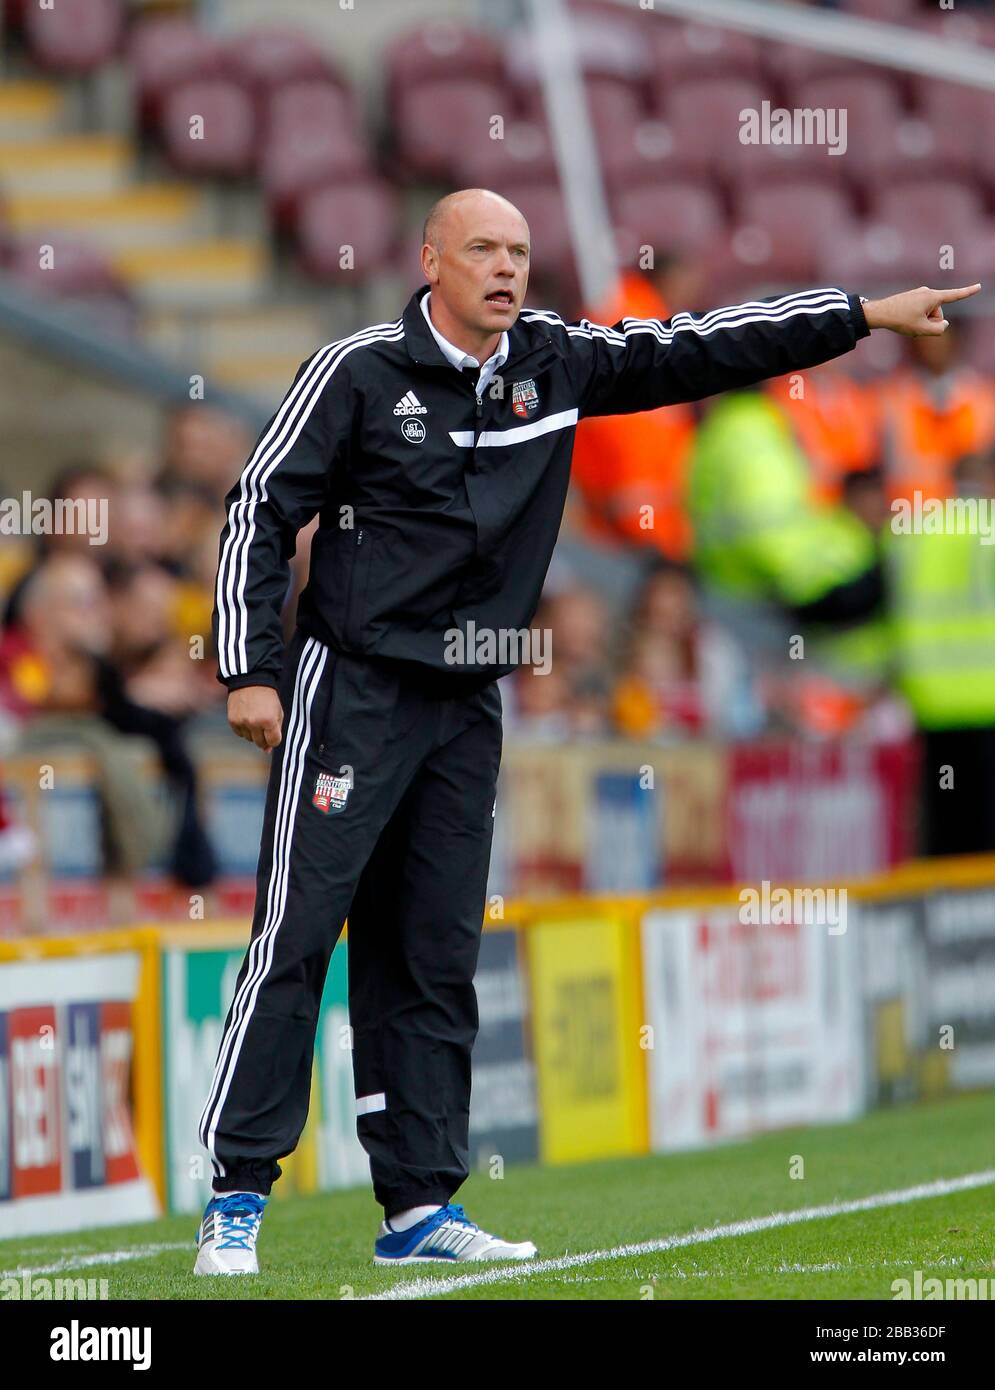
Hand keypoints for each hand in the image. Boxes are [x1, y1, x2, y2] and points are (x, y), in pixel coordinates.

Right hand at [227, 685, 282, 751]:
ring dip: (253, 732)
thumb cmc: (268, 697)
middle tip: (264, 725)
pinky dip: (244, 729)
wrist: (250, 680)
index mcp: (269, 720)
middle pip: (261, 743)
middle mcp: (255, 723)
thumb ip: (276, 731)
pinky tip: (246, 717)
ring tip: (255, 717)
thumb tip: (267, 751)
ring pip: (249, 739)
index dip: (275, 738)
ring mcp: (242, 722)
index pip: (273, 742)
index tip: (274, 731)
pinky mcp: (232, 720)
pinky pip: (239, 733)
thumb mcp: (278, 711)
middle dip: (264, 737)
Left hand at [862, 283, 980, 335]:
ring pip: (928, 314)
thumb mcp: (922, 330)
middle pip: (938, 314)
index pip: (955, 295)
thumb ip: (938, 330)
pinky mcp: (913, 298)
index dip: (968, 292)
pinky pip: (920, 312)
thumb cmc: (900, 320)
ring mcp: (919, 294)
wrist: (879, 312)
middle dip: (930, 323)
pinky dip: (915, 319)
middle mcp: (928, 292)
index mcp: (933, 297)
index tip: (979, 286)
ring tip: (907, 322)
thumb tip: (944, 324)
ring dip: (921, 322)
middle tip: (914, 325)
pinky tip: (904, 320)